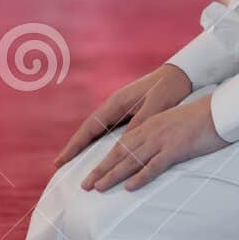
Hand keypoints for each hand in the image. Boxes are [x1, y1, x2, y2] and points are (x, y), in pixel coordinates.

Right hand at [54, 63, 192, 166]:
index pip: (90, 127)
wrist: (180, 75)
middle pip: (88, 130)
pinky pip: (108, 130)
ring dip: (84, 145)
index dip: (75, 145)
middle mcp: (114, 106)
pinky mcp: (128, 113)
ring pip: (96, 130)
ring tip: (71, 162)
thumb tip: (122, 145)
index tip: (62, 160)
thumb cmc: (168, 89)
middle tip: (58, 164)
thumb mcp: (155, 106)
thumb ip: (139, 124)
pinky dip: (98, 142)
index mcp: (116, 103)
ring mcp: (120, 109)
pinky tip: (95, 152)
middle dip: (74, 147)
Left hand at [81, 94, 226, 191]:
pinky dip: (141, 176)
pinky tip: (130, 187)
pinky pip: (155, 165)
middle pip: (120, 153)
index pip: (122, 145)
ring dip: (113, 174)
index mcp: (150, 125)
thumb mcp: (174, 125)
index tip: (92, 173)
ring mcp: (162, 139)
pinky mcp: (176, 148)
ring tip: (98, 188)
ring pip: (131, 159)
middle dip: (101, 170)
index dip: (105, 160)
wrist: (220, 111)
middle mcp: (151, 132)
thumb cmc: (200, 120)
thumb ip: (159, 136)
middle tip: (85, 185)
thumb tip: (150, 154)